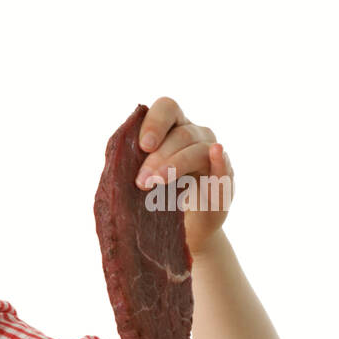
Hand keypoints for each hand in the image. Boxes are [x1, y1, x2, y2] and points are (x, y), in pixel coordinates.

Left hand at [134, 96, 234, 254]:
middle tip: (141, 181)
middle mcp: (196, 135)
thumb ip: (129, 163)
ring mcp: (212, 154)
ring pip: (197, 150)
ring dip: (174, 165)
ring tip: (155, 183)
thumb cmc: (155, 198)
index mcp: (172, 127)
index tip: (143, 146)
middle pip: (181, 134)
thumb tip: (113, 159)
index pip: (167, 108)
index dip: (154, 122)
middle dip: (158, 157)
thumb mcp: (140, 176)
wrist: (181, 229)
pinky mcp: (225, 178)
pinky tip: (216, 151)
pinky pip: (223, 165)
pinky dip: (219, 159)